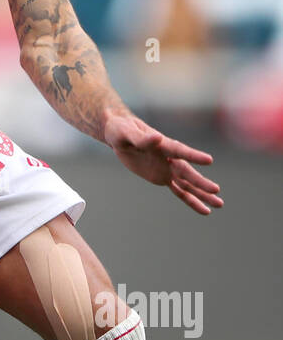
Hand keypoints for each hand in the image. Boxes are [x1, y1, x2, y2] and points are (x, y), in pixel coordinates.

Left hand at [103, 111, 223, 214]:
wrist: (119, 134)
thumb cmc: (122, 129)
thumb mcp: (126, 133)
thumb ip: (141, 138)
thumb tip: (157, 138)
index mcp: (161, 145)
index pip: (179, 151)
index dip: (193, 156)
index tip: (209, 160)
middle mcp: (168, 157)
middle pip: (186, 172)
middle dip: (200, 181)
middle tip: (216, 190)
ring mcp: (167, 168)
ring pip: (188, 184)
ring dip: (202, 194)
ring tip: (220, 205)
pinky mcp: (163, 177)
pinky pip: (179, 191)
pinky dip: (191, 200)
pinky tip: (205, 210)